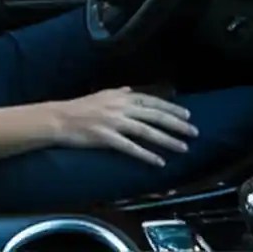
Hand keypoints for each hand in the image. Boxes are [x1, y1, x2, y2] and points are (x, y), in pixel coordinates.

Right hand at [50, 87, 197, 165]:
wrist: (59, 118)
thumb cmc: (80, 107)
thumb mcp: (102, 95)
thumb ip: (120, 93)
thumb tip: (133, 90)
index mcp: (122, 97)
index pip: (153, 101)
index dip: (171, 108)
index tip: (187, 114)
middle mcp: (121, 107)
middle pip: (155, 116)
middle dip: (177, 124)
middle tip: (194, 132)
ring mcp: (114, 123)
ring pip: (147, 131)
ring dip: (167, 140)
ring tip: (183, 148)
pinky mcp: (106, 138)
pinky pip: (131, 148)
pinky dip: (146, 155)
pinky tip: (159, 162)